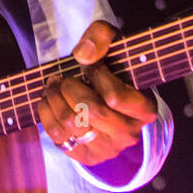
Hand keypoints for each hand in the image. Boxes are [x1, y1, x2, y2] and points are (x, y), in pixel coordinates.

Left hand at [37, 20, 156, 167]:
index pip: (115, 97)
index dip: (96, 76)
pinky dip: (47, 115)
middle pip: (91, 112)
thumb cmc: (112, 68)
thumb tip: (83, 55)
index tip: (89, 65)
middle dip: (69, 89)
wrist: (105, 96)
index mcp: (145, 110)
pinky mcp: (86, 156)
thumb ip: (101, 36)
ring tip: (52, 86)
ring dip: (54, 99)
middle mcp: (130, 134)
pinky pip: (58, 137)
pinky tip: (49, 101)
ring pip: (72, 124)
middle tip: (61, 77)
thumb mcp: (113, 43)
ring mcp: (108, 149)